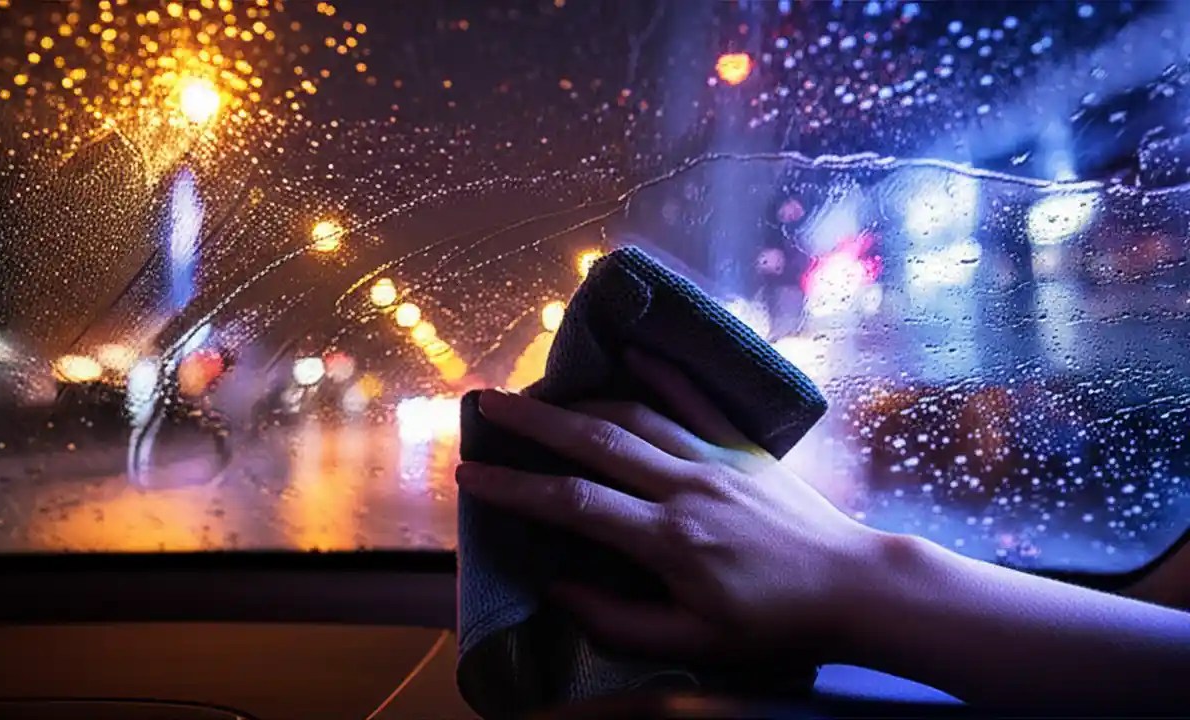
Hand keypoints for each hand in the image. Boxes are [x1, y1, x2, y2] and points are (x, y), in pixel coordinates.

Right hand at [456, 349, 877, 664]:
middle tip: (486, 405)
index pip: (574, 505)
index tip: (471, 477)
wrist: (856, 587)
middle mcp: (686, 487)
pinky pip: (697, 399)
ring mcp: (717, 458)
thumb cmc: (774, 623)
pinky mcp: (744, 446)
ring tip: (540, 395)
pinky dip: (662, 373)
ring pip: (637, 414)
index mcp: (669, 540)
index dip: (516, 490)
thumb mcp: (696, 642)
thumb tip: (557, 588)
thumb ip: (619, 619)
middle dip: (534, 423)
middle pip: (596, 441)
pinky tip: (632, 353)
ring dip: (581, 400)